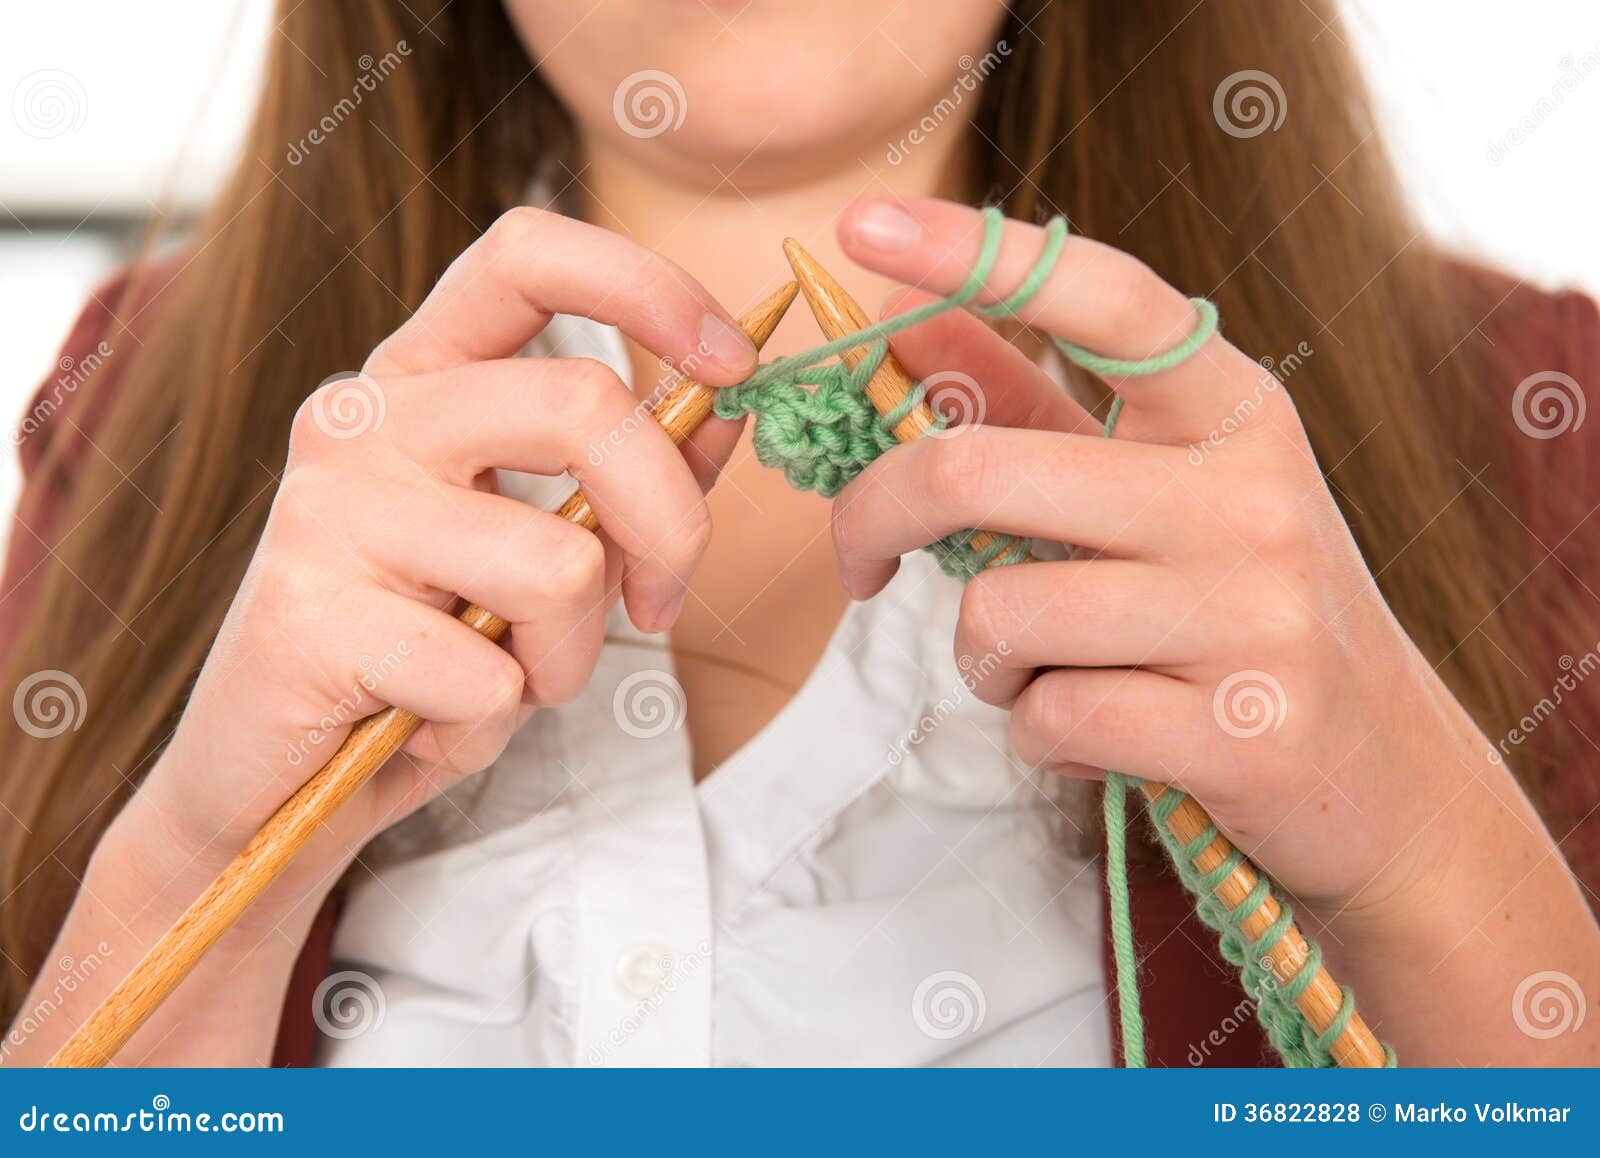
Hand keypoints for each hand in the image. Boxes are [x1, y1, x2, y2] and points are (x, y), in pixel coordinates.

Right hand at [97, 207, 757, 924]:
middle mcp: (364, 415)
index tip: (735, 362)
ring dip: (568, 656)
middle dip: (671, 525)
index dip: (650, 288)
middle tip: (659, 606)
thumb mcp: (541, 551)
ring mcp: (327, 507)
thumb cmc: (426, 654)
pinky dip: (492, 722)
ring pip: (558, 565)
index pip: (527, 255)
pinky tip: (426, 721)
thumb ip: (625, 478)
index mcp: (420, 377)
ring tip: (503, 678)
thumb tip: (724, 413)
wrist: (276, 777)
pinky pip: (489, 675)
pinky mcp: (306, 612)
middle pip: (583, 403)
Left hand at [827, 196, 1501, 916]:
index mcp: (1233, 411)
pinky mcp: (1241, 731)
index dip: (977, 252)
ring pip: (1000, 615)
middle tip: (859, 558)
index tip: (860, 221)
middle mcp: (1252, 496)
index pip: (1105, 300)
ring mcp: (1256, 615)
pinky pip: (1047, 720)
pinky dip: (1034, 735)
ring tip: (1047, 670)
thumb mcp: (1154, 489)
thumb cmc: (1237, 607)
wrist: (1380, 768)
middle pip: (980, 469)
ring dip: (982, 658)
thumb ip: (1027, 404)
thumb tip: (901, 323)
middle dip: (875, 517)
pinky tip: (1097, 735)